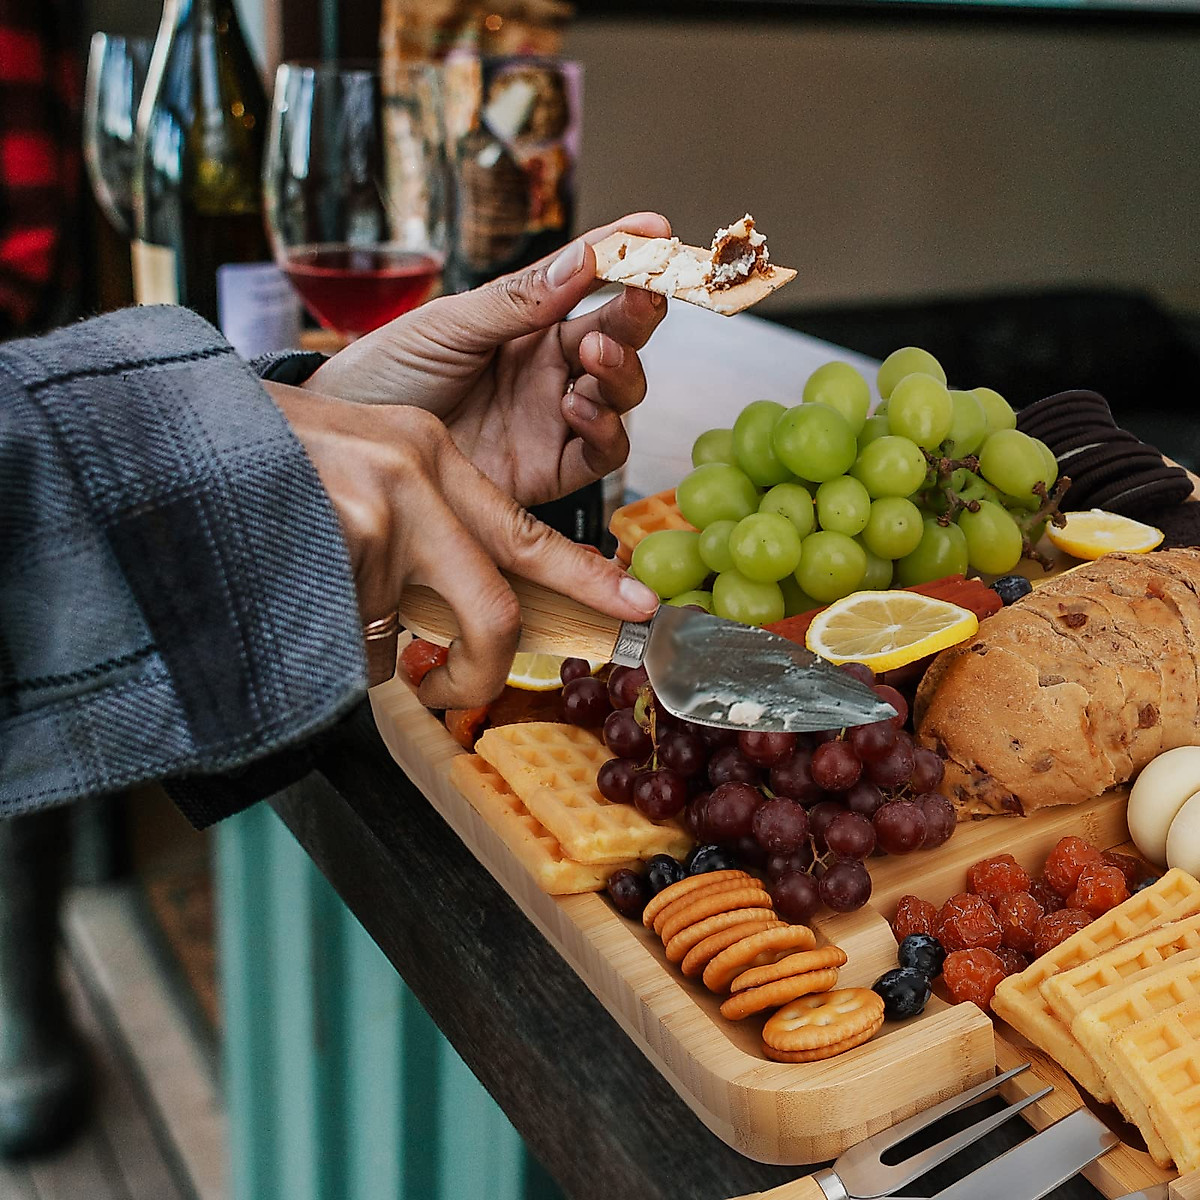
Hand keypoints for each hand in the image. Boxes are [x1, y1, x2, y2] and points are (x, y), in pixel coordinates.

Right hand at [266, 382, 659, 699]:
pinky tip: (291, 587)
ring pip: (395, 638)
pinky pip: (347, 642)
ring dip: (361, 646)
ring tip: (316, 593)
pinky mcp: (334, 539)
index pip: (528, 535)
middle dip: (477, 675)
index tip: (637, 613)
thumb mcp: (368, 465)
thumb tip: (453, 621)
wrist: (180, 426)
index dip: (588, 581)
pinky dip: (323, 641)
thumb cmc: (277, 460)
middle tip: (453, 692)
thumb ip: (427, 526)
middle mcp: (418, 475)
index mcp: (435, 455)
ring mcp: (378, 509)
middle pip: (493, 611)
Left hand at [305, 213, 670, 507]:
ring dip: (623, 370)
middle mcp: (547, 367)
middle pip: (619, 335)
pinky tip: (577, 408)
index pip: (588, 280)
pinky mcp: (548, 469)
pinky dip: (604, 430)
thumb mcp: (447, 325)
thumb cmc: (386, 375)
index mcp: (526, 321)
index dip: (625, 253)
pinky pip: (600, 453)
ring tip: (595, 355)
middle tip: (645, 296)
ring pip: (621, 392)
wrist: (351, 449)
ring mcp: (551, 417)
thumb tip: (583, 258)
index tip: (655, 228)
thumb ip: (517, 300)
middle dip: (640, 313)